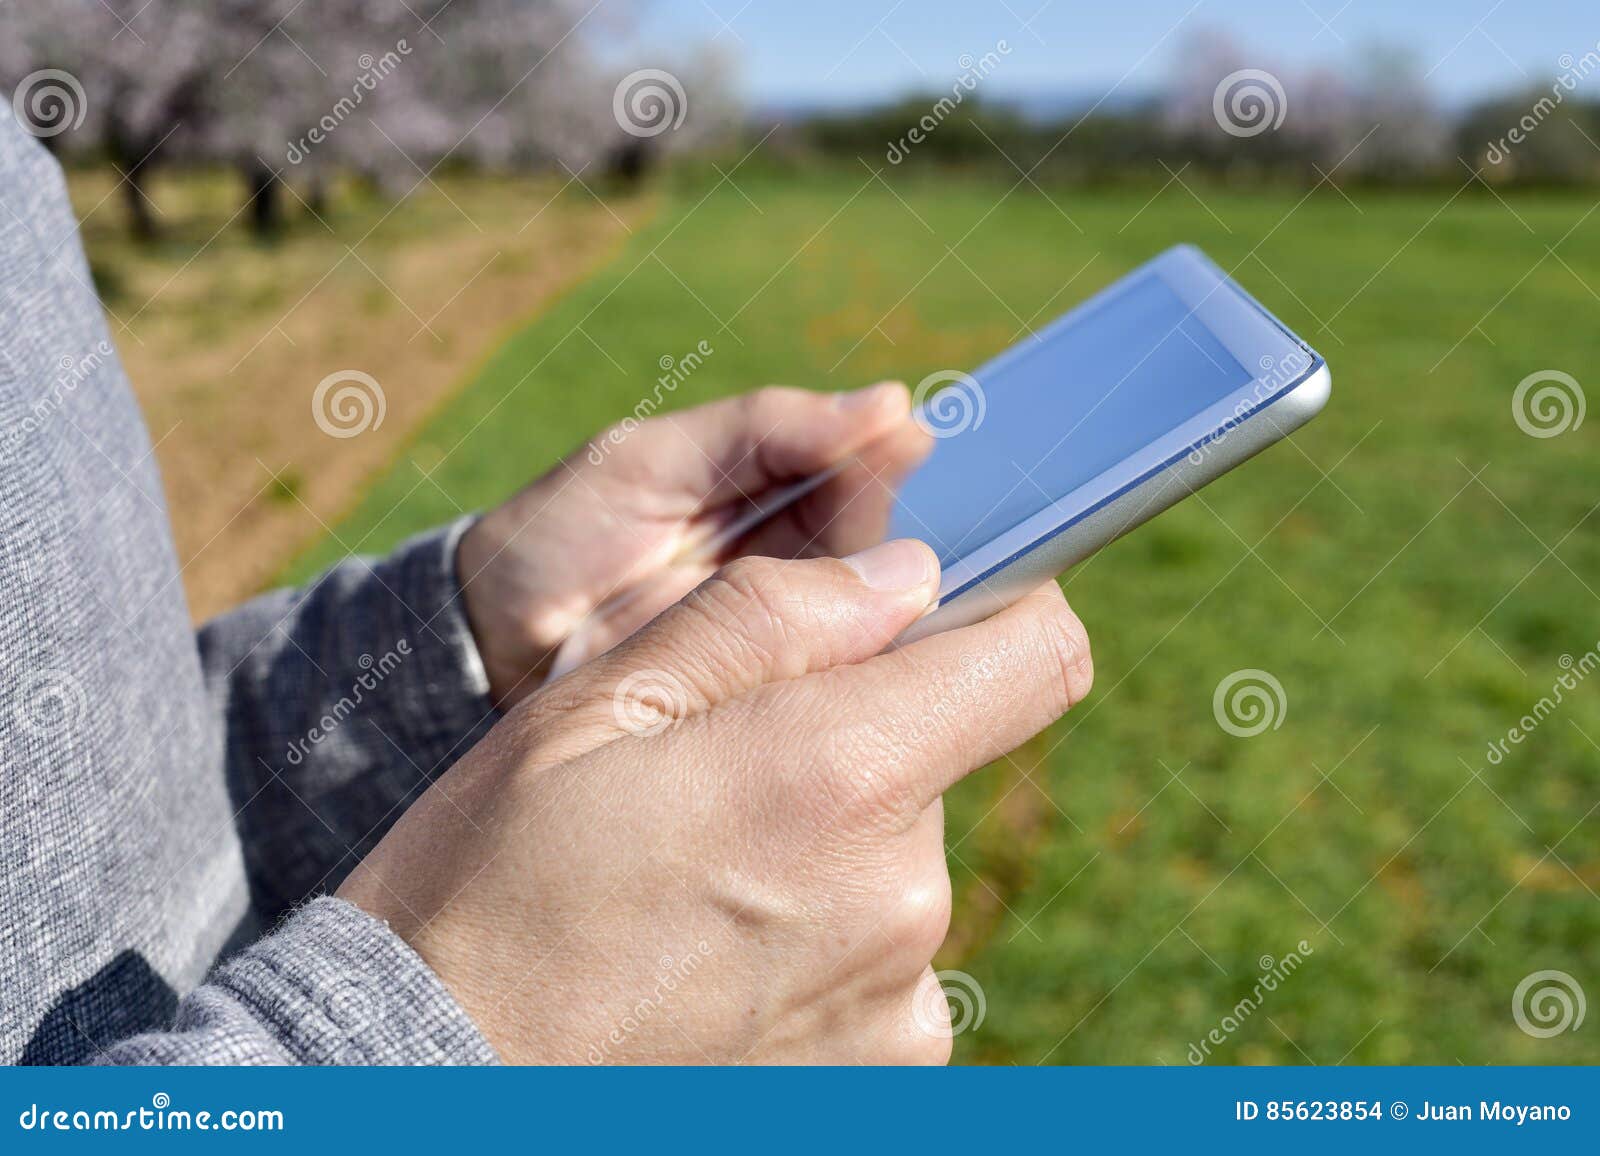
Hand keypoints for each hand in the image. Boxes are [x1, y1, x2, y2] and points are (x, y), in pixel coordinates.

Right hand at [338, 539, 1091, 1063]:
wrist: (433, 1074)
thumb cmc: (493, 876)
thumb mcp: (598, 699)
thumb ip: (769, 618)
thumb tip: (906, 575)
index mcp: (842, 771)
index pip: (1035, 657)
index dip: (999, 613)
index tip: (928, 618)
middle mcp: (903, 892)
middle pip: (938, 756)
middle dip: (852, 740)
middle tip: (718, 777)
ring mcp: (899, 995)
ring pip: (900, 858)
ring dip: (828, 846)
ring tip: (695, 882)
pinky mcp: (885, 1070)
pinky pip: (885, 956)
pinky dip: (823, 939)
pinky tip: (714, 957)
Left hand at [456, 383, 929, 706]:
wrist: (487, 649)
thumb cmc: (559, 534)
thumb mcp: (649, 460)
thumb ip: (761, 429)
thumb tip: (886, 402)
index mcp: (758, 485)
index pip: (847, 462)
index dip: (881, 451)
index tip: (914, 434)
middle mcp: (784, 555)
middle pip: (867, 535)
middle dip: (888, 520)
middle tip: (907, 515)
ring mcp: (779, 626)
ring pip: (861, 602)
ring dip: (888, 593)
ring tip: (911, 578)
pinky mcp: (772, 689)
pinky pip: (833, 669)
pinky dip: (860, 656)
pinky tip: (889, 645)